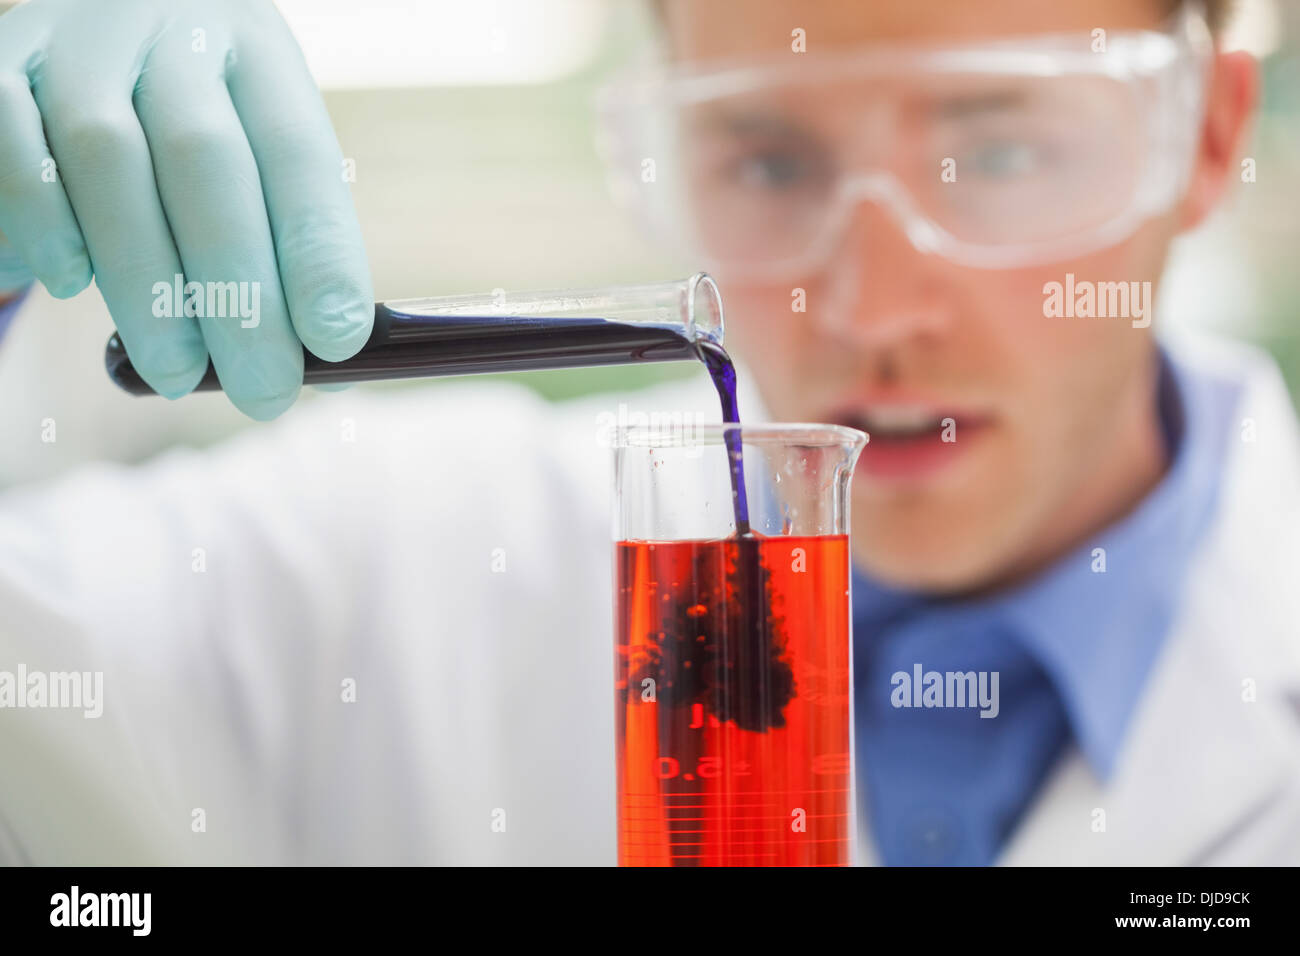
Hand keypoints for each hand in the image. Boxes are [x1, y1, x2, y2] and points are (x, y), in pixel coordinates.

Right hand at [0, 0, 373, 418]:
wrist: (104, 40)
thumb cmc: (205, 137)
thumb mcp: (263, 166)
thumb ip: (293, 252)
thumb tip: (333, 366)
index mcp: (258, 54)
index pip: (300, 154)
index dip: (319, 252)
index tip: (337, 341)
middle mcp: (173, 29)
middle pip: (206, 160)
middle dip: (239, 294)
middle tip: (264, 391)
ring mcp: (81, 43)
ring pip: (106, 156)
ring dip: (146, 284)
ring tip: (178, 373)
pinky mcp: (1, 67)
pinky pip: (13, 149)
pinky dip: (44, 224)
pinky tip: (72, 284)